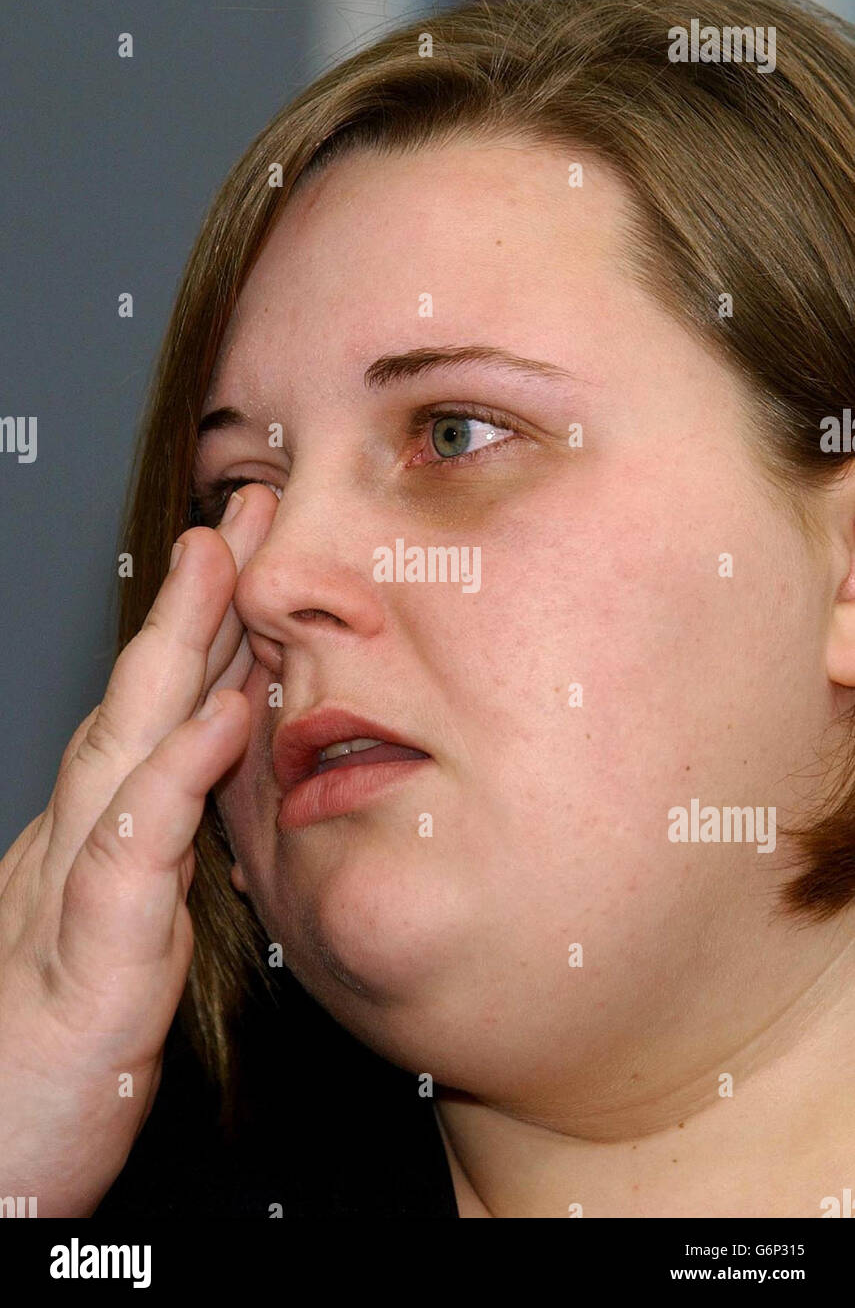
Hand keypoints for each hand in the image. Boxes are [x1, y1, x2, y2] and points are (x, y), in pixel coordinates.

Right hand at [0, 484, 276, 1215]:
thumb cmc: (57, 1067)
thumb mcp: (126, 945)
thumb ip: (163, 864)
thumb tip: (214, 787)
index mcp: (95, 843)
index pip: (153, 715)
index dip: (199, 630)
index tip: (249, 556)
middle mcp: (73, 848)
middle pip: (136, 702)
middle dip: (192, 601)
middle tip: (245, 510)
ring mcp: (70, 896)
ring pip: (124, 748)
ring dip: (176, 651)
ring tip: (223, 564)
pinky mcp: (87, 967)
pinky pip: (132, 856)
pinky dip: (175, 780)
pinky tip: (221, 721)